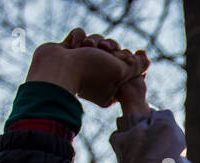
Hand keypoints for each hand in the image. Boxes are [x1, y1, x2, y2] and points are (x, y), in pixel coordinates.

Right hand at [27, 29, 146, 107]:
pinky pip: (80, 35)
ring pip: (97, 41)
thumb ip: (138, 66)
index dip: (125, 58)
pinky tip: (72, 46)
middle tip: (104, 49)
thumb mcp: (122, 70)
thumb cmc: (90, 71)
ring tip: (86, 46)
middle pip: (113, 52)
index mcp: (111, 89)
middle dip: (109, 46)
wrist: (55, 68)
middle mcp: (97, 78)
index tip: (121, 58)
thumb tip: (144, 58)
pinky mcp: (69, 53)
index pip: (127, 66)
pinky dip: (77, 37)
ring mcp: (82, 65)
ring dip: (93, 40)